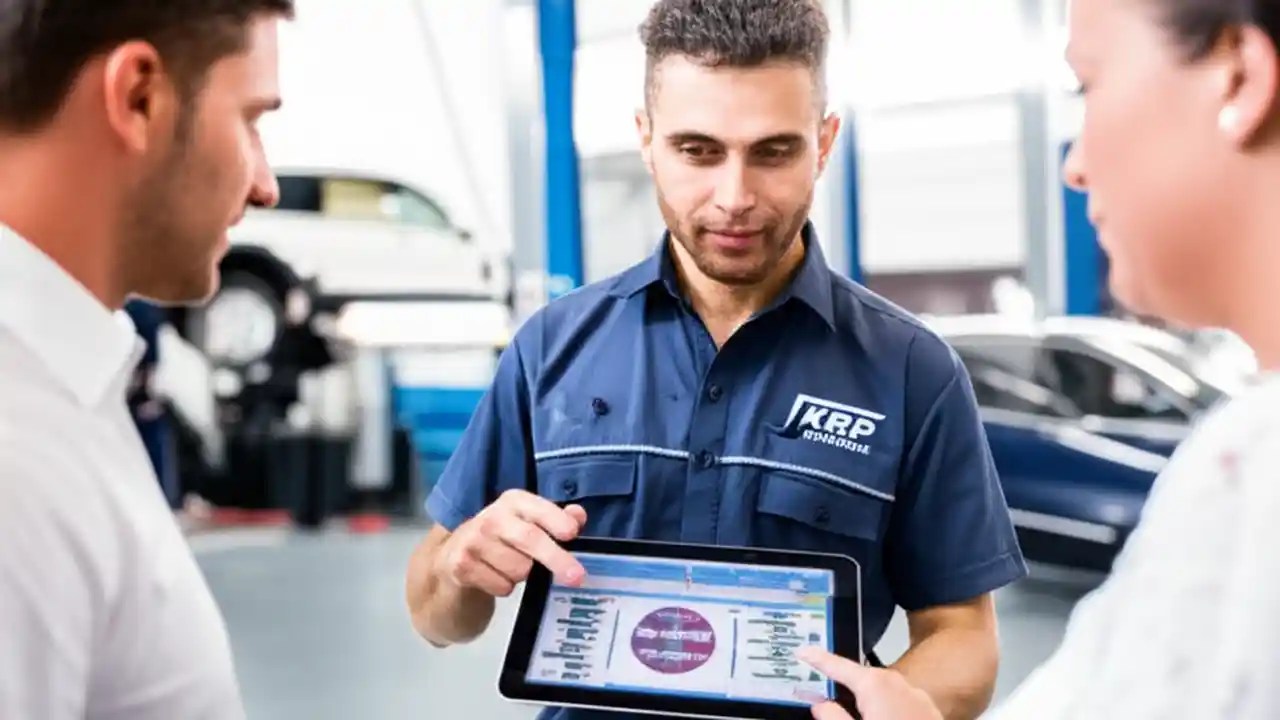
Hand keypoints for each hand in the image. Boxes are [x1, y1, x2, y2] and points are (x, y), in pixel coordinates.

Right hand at [437, 489, 587, 597]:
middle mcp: (491, 517)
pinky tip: (494, 576)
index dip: (556, 521)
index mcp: (513, 501)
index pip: (539, 508)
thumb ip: (556, 519)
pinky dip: (505, 587)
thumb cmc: (500, 540)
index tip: (572, 534)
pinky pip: (502, 586)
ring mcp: (473, 541)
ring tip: (511, 567)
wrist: (450, 560)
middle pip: (530, 539)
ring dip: (523, 575)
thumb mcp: (527, 524)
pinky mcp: (461, 566)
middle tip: (577, 577)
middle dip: (556, 558)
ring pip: (519, 569)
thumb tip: (578, 516)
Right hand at [797, 647, 942, 719]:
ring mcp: (916, 696)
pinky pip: (899, 704)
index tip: (803, 652)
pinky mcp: (928, 711)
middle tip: (824, 697)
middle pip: (860, 679)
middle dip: (843, 688)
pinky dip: (886, 710)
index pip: (837, 665)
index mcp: (875, 685)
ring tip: (858, 716)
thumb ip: (832, 716)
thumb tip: (821, 706)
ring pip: (881, 693)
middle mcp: (897, 684)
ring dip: (866, 702)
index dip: (816, 658)